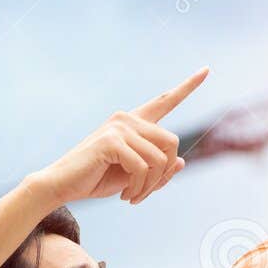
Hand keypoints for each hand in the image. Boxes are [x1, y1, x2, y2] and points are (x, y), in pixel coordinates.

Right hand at [30, 68, 208, 206]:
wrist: (61, 185)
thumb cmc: (95, 180)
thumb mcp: (132, 177)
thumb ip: (156, 169)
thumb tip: (180, 162)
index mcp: (133, 122)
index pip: (165, 101)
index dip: (187, 87)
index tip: (206, 70)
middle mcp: (127, 118)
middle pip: (172, 141)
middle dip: (164, 173)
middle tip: (146, 192)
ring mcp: (119, 127)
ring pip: (159, 158)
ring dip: (150, 186)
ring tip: (133, 197)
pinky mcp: (111, 141)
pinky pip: (142, 167)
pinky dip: (139, 188)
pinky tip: (125, 196)